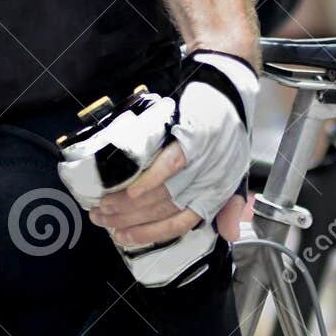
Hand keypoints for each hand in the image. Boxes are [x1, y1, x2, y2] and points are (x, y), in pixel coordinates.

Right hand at [92, 143, 247, 249]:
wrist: (233, 98)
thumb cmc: (229, 140)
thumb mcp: (234, 177)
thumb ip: (227, 208)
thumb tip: (230, 234)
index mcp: (213, 196)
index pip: (178, 224)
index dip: (148, 234)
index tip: (122, 237)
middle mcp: (206, 184)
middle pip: (162, 210)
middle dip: (128, 219)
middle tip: (101, 219)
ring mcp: (200, 162)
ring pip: (162, 193)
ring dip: (130, 203)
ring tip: (104, 206)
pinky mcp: (195, 138)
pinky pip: (173, 163)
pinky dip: (152, 179)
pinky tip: (133, 190)